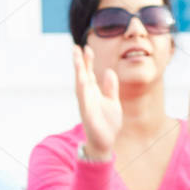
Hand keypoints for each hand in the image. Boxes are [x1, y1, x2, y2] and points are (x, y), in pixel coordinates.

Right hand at [72, 44, 120, 158]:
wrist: (106, 142)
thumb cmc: (107, 123)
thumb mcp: (113, 101)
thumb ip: (110, 87)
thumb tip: (108, 71)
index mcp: (93, 92)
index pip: (89, 73)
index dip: (88, 60)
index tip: (87, 47)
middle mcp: (87, 97)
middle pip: (82, 76)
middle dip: (79, 62)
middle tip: (76, 47)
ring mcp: (86, 105)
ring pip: (80, 86)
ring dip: (79, 73)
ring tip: (77, 60)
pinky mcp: (88, 115)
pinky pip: (85, 101)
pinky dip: (83, 91)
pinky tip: (83, 80)